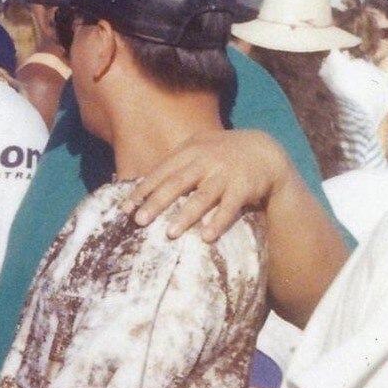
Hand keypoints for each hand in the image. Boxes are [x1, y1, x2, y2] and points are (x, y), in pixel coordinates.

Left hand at [124, 129, 288, 242]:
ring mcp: (225, 174)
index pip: (161, 171)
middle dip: (157, 202)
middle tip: (140, 220)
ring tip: (170, 233)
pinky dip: (218, 222)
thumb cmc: (219, 155)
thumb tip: (138, 188)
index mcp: (189, 151)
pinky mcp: (244, 187)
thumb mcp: (196, 151)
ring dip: (186, 215)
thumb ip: (172, 166)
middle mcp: (206, 161)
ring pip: (203, 196)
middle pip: (177, 183)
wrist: (262, 151)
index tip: (125, 208)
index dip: (142, 189)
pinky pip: (229, 207)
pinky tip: (206, 237)